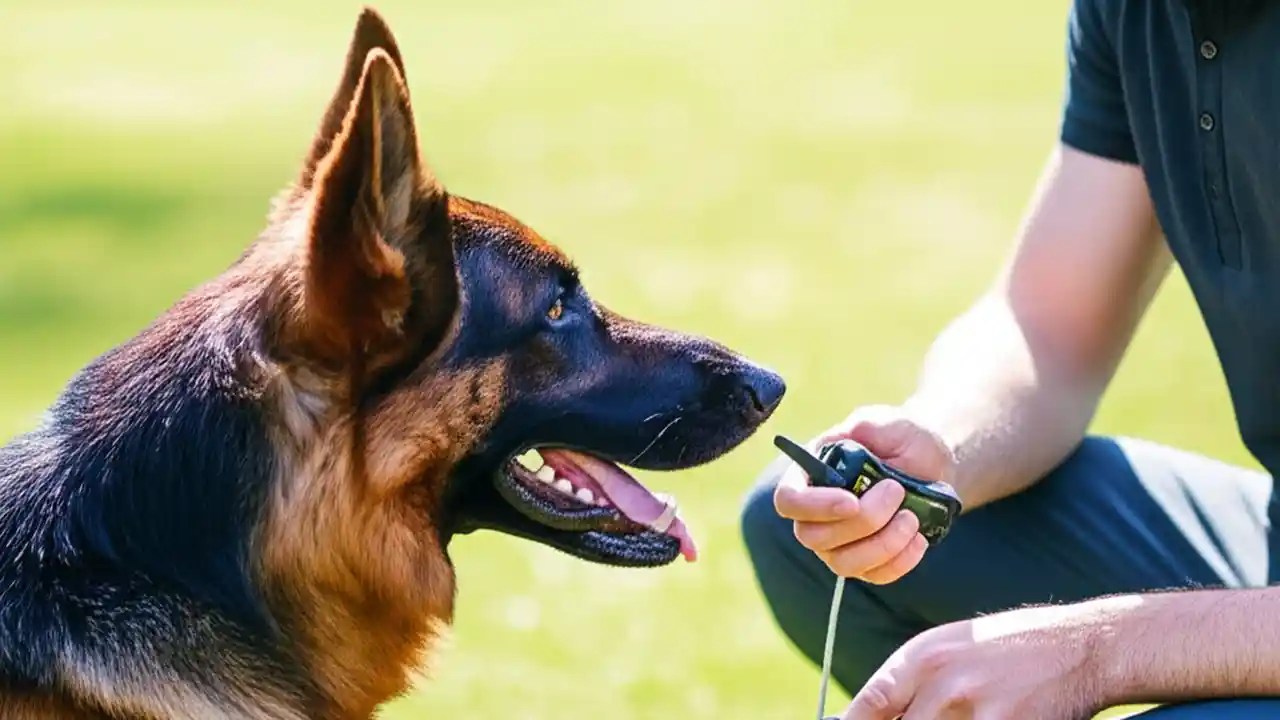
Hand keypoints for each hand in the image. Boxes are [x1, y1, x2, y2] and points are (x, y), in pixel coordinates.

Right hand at [773, 405, 954, 583]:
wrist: (933, 464)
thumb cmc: (903, 439)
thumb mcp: (888, 423)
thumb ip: (867, 426)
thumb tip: (851, 437)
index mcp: (810, 475)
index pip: (789, 500)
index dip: (814, 507)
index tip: (852, 501)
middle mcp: (816, 514)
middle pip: (814, 537)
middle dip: (862, 522)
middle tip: (896, 491)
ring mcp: (838, 543)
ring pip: (843, 564)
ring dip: (882, 545)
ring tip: (911, 518)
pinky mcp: (867, 563)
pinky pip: (874, 576)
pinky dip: (899, 562)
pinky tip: (919, 539)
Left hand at [843, 597, 1131, 719]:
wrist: (1083, 646)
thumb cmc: (1011, 648)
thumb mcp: (951, 648)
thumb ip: (909, 684)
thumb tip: (868, 716)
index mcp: (922, 658)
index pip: (868, 705)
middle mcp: (942, 685)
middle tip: (926, 718)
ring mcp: (974, 712)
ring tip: (966, 712)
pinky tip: (992, 715)